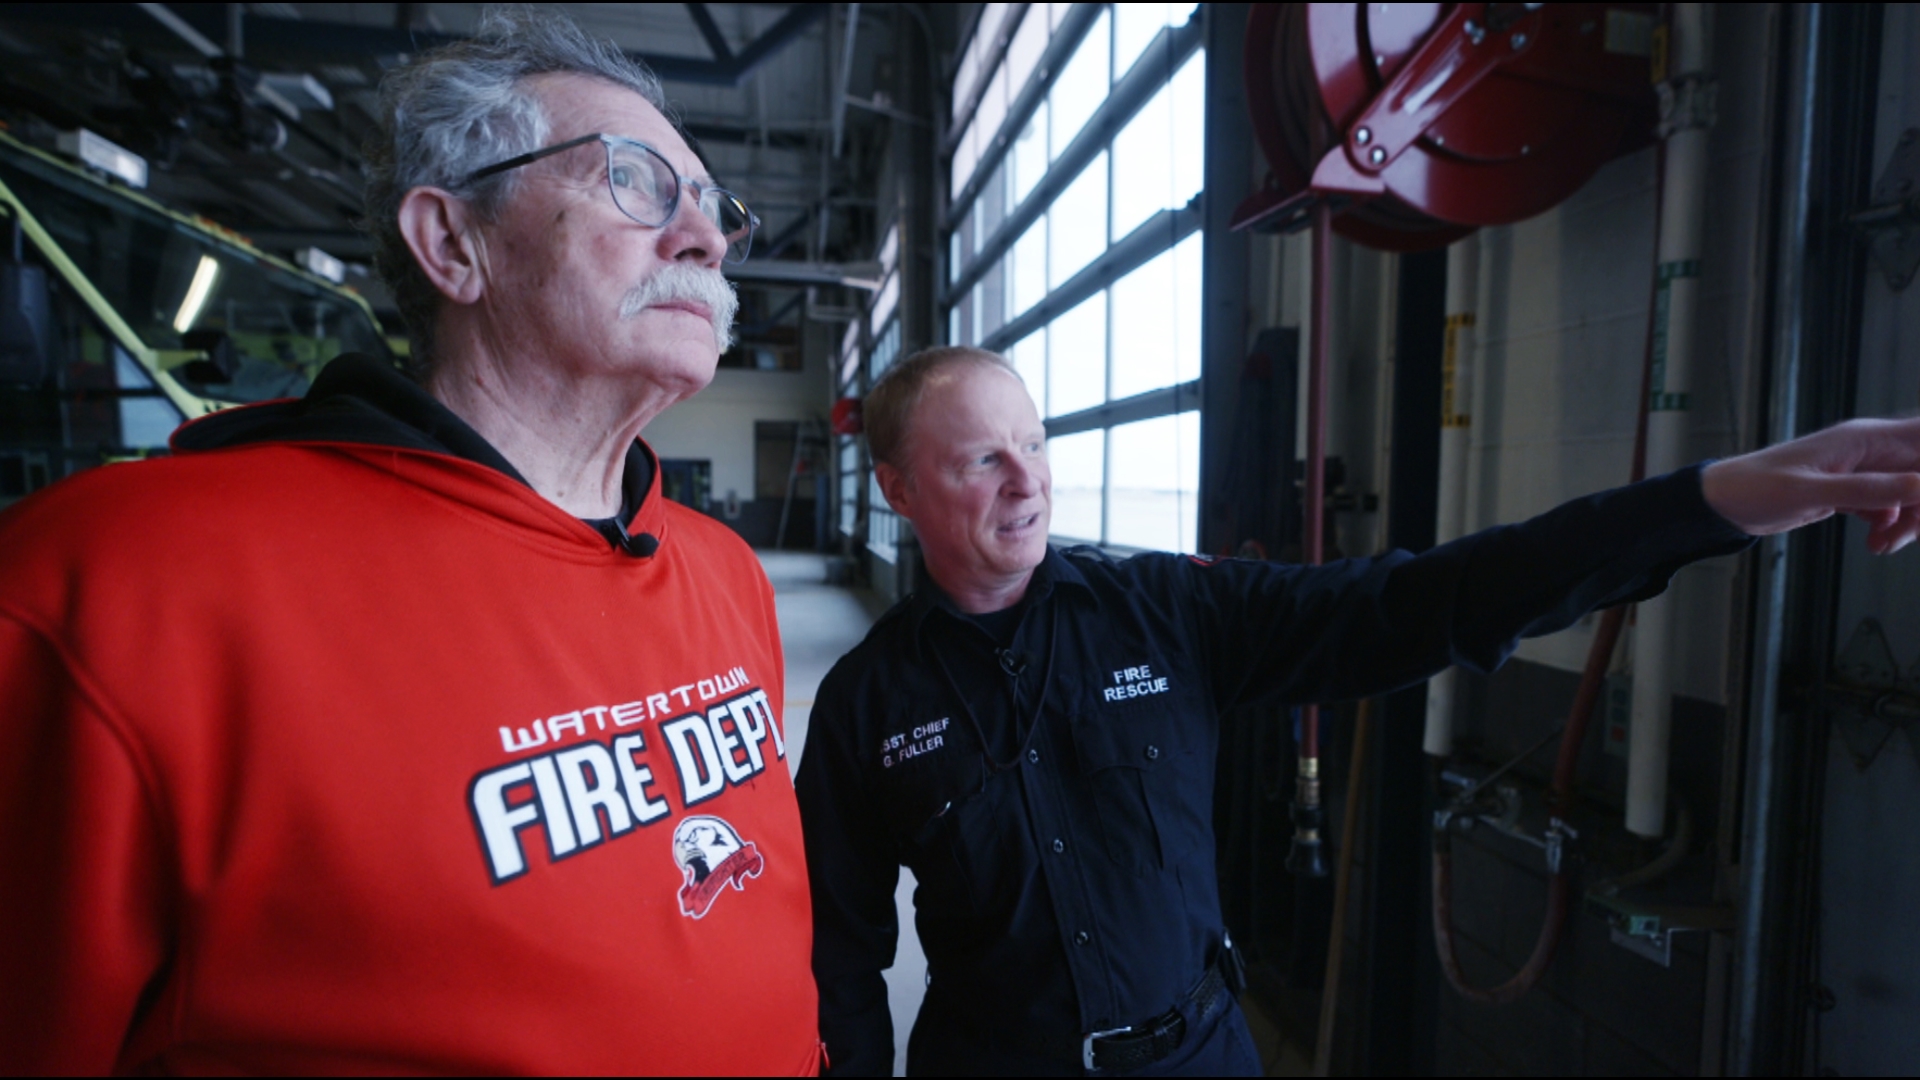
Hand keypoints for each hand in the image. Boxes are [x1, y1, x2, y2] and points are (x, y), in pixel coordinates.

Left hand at [1701, 418, 1919, 552]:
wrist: (1724, 503)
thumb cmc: (1755, 487)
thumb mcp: (1811, 492)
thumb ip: (1867, 490)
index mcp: (1865, 438)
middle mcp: (1870, 450)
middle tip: (1909, 533)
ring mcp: (1863, 471)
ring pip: (1912, 492)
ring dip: (1911, 521)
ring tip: (1884, 545)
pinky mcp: (1853, 491)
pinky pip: (1891, 505)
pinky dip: (1892, 525)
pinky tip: (1876, 542)